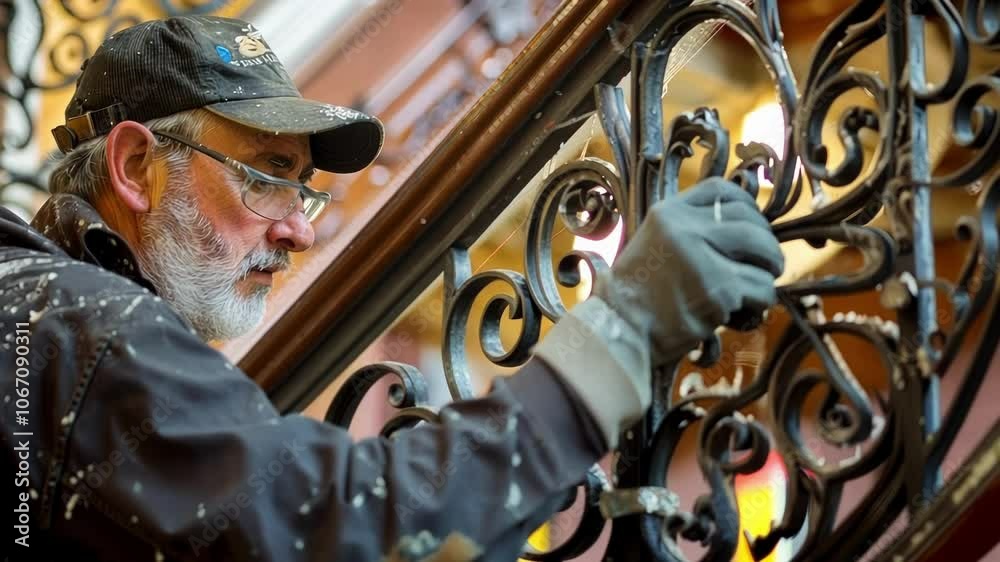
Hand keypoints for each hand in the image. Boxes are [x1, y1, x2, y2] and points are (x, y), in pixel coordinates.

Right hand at [532, 177, 782, 447]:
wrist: (619, 330)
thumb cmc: (635, 294)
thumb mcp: (652, 243)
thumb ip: (686, 230)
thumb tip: (739, 227)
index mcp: (668, 213)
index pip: (721, 191)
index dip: (747, 206)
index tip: (752, 225)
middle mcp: (686, 228)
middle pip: (751, 222)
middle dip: (767, 245)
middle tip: (766, 265)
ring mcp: (704, 259)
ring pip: (764, 254)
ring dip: (766, 275)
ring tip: (755, 290)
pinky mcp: (719, 290)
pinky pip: (762, 290)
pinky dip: (759, 303)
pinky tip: (740, 314)